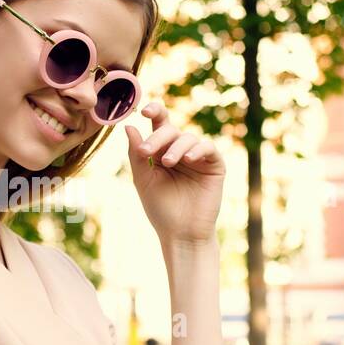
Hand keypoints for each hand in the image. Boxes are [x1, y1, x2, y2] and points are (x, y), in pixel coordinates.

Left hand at [125, 102, 225, 246]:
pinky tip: (187, 159)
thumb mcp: (143, 180)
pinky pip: (208, 148)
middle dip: (158, 137)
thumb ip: (136, 154)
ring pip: (188, 138)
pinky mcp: (215, 166)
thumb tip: (128, 126)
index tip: (143, 111)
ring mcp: (198, 157)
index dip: (154, 112)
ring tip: (167, 163)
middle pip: (171, 130)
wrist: (180, 233)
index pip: (159, 124)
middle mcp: (180, 150)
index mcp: (162, 151)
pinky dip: (197, 150)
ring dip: (175, 147)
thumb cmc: (160, 208)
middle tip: (146, 152)